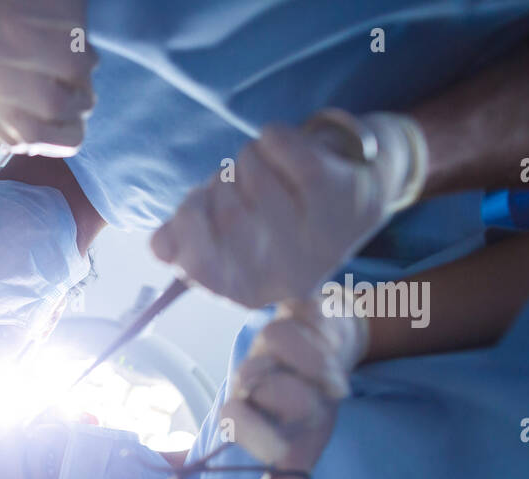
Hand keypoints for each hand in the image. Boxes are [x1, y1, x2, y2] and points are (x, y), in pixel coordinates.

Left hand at [0, 0, 96, 156]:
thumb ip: (7, 119)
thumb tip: (34, 147)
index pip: (29, 137)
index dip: (59, 142)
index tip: (70, 131)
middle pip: (57, 108)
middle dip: (78, 107)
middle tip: (79, 95)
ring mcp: (20, 32)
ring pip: (77, 74)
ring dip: (85, 76)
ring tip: (74, 63)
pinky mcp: (48, 11)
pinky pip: (84, 42)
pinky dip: (87, 48)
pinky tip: (71, 38)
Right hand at [151, 112, 426, 306]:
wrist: (367, 188)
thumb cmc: (283, 212)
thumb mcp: (230, 237)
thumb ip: (186, 243)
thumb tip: (162, 246)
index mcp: (251, 292)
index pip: (194, 263)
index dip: (188, 220)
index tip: (201, 201)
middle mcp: (285, 275)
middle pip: (221, 207)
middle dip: (222, 181)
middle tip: (246, 183)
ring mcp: (316, 235)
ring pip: (247, 169)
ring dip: (250, 156)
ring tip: (273, 170)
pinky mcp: (339, 193)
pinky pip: (277, 145)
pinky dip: (275, 135)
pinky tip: (287, 147)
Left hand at [220, 298, 366, 478]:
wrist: (333, 345)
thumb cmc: (309, 403)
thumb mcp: (301, 450)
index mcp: (246, 406)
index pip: (232, 419)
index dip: (255, 436)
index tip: (287, 454)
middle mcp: (252, 368)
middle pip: (252, 378)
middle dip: (291, 399)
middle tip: (321, 409)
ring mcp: (273, 333)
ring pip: (276, 337)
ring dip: (313, 363)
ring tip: (336, 384)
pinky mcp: (299, 303)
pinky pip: (304, 305)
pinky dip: (324, 326)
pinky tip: (338, 346)